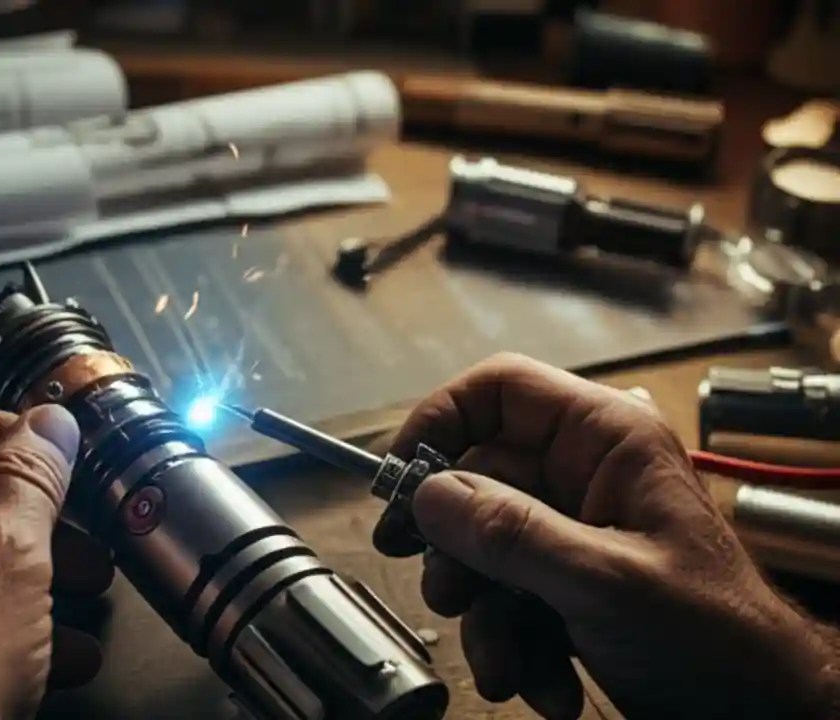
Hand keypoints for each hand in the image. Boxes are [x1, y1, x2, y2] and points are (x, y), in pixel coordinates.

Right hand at [391, 353, 837, 718]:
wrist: (758, 716)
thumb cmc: (720, 639)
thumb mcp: (604, 581)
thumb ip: (511, 533)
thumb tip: (428, 493)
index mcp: (606, 442)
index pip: (500, 391)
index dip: (439, 421)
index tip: (398, 478)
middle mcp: (583, 477)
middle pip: (476, 481)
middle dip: (457, 550)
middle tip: (446, 589)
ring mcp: (571, 533)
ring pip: (481, 551)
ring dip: (485, 617)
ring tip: (507, 662)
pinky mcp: (563, 586)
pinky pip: (502, 598)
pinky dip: (509, 646)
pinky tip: (540, 681)